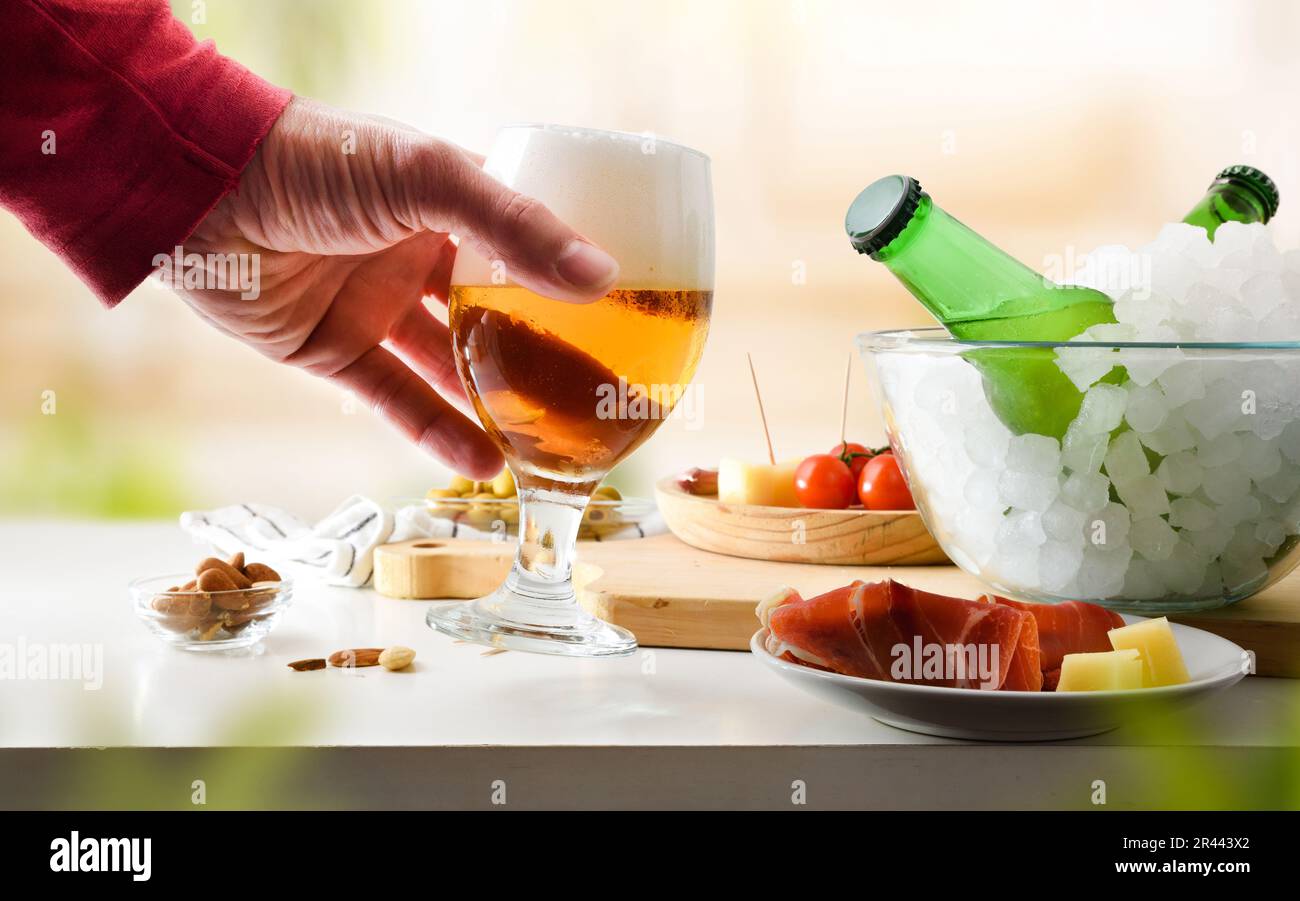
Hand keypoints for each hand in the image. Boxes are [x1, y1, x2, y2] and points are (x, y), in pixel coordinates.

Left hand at [175, 97, 619, 478]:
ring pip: (452, 365)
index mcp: (450, 202)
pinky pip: (396, 399)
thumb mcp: (428, 180)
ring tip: (555, 447)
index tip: (633, 320)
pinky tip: (485, 463)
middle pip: (500, 314)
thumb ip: (514, 228)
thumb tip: (603, 277)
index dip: (574, 281)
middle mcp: (418, 253)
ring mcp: (377, 304)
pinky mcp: (335, 350)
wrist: (200, 188)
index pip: (529, 245)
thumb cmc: (319, 161)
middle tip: (604, 398)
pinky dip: (437, 433)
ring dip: (499, 403)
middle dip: (549, 355)